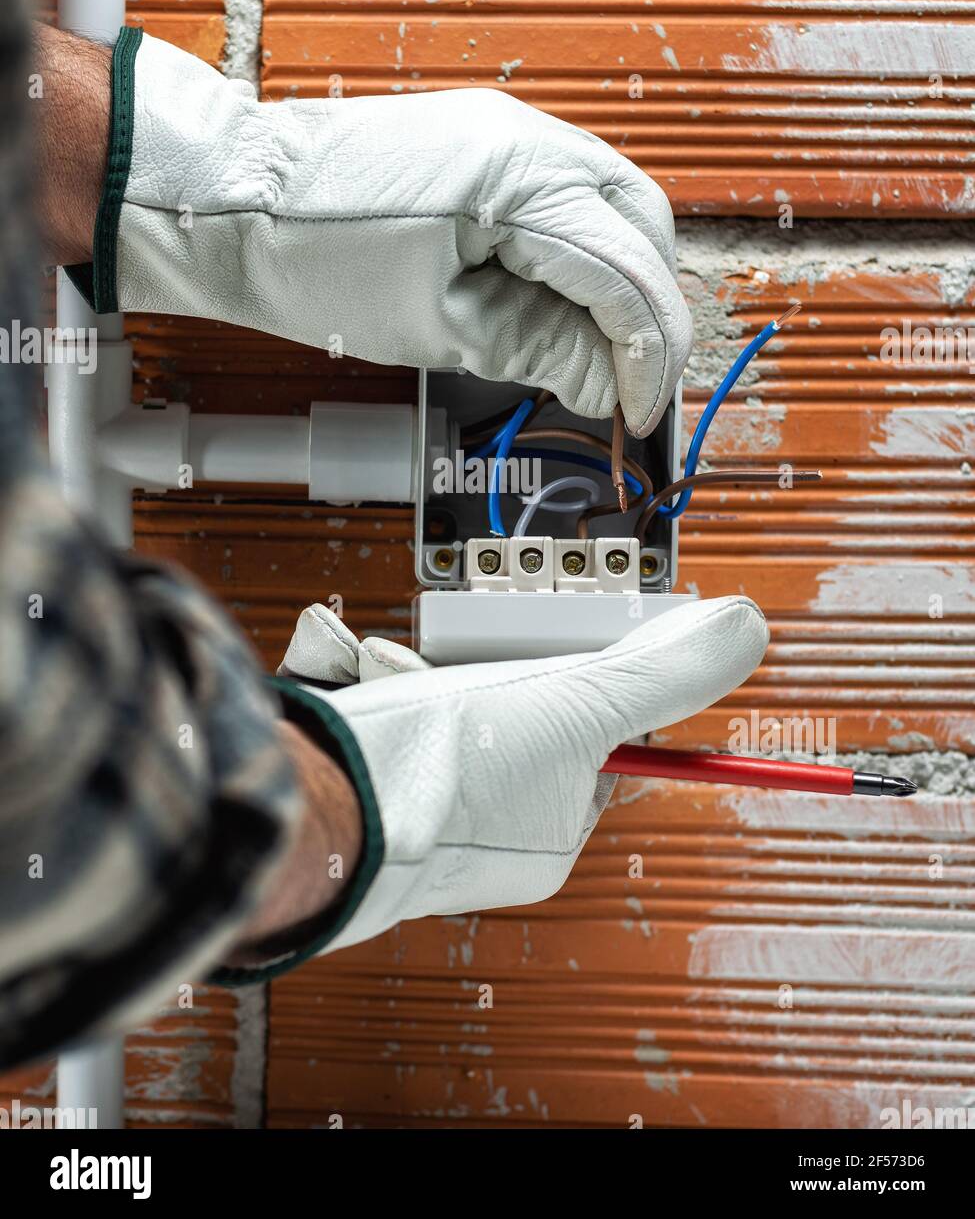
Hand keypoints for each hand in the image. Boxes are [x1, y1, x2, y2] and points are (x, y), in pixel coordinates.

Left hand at [104, 32, 689, 435]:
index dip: (647, 354)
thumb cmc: (308, 255)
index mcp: (517, 178)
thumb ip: (538, 350)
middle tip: (636, 384)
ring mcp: (512, 129)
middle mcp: (529, 136)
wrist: (233, 200)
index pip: (624, 272)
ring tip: (608, 350)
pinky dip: (590, 252)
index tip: (642, 412)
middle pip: (642, 226)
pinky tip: (571, 300)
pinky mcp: (491, 142)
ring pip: (618, 206)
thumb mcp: (435, 326)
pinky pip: (574, 194)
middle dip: (650, 313)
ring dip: (625, 281)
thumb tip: (605, 382)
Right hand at [278, 597, 767, 949]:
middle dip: (498, 673)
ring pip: (454, 713)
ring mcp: (432, 812)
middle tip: (480, 663)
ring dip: (438, 677)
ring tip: (418, 677)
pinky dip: (389, 690)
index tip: (565, 650)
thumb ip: (659, 674)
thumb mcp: (579, 707)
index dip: (585, 681)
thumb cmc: (451, 779)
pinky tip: (375, 685)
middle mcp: (497, 832)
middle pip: (523, 717)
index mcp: (555, 829)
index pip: (600, 739)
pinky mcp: (375, 786)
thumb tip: (743, 634)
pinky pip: (397, 721)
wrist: (322, 806)